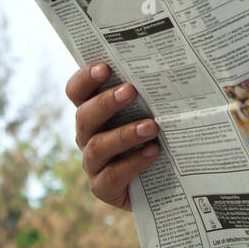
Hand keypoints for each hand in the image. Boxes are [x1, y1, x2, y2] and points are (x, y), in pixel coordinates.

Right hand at [65, 62, 160, 210]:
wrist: (162, 181)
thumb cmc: (156, 134)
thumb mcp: (151, 110)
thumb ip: (150, 91)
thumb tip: (171, 61)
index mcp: (93, 111)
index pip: (77, 91)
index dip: (85, 78)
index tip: (104, 67)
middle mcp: (87, 135)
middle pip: (84, 116)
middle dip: (106, 102)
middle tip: (131, 91)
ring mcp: (92, 163)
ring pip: (98, 146)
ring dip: (124, 134)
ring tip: (151, 126)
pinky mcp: (103, 187)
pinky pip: (112, 175)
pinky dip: (133, 162)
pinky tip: (153, 151)